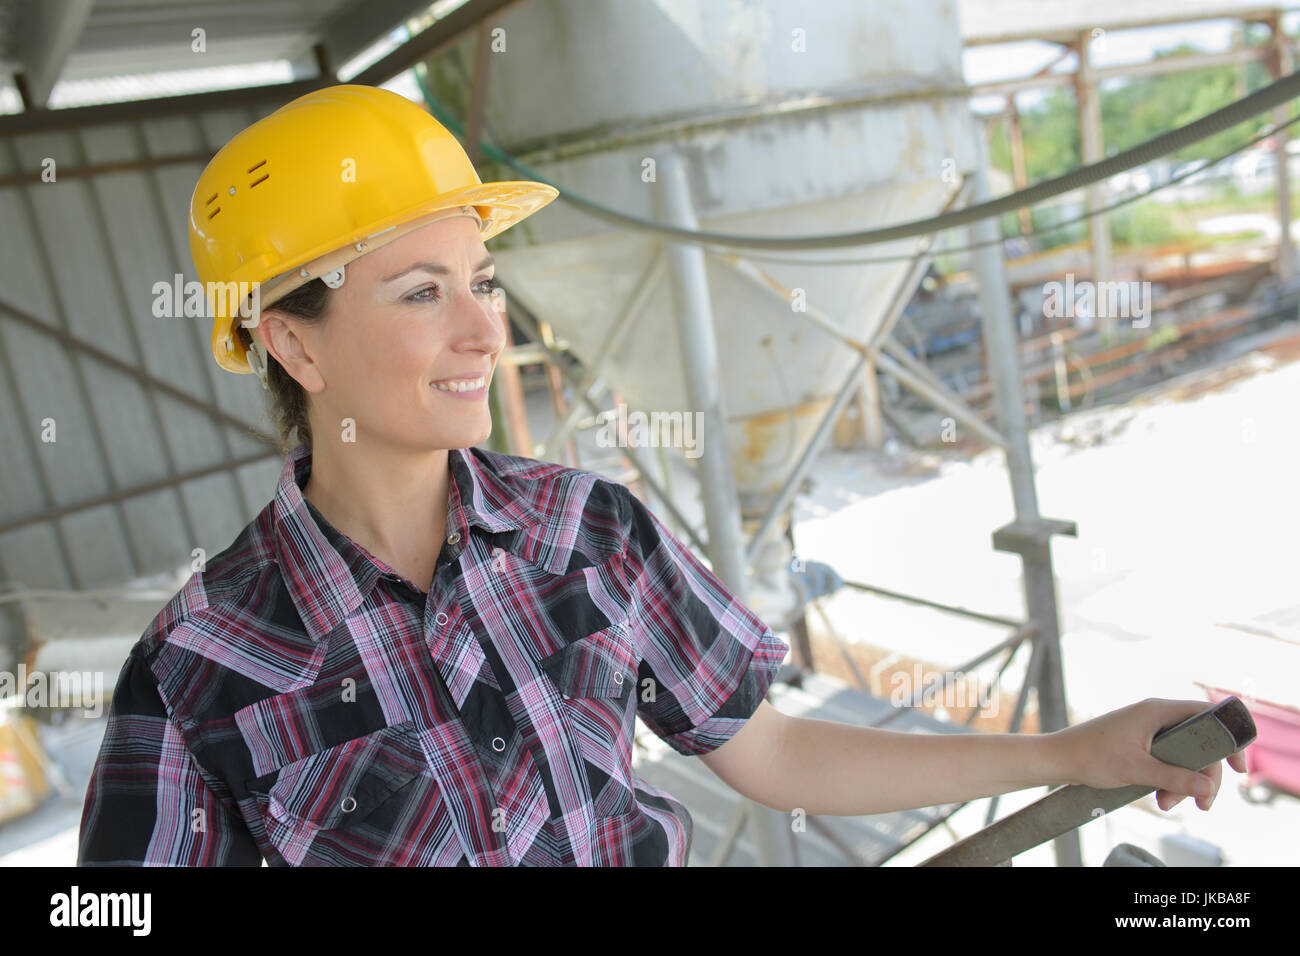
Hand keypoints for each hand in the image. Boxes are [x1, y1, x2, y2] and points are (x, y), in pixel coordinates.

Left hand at [1048, 698, 1248, 811]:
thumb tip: (1208, 787)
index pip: (1208, 716)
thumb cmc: (1091, 757)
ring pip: (1183, 754)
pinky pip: (1168, 759)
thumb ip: (1174, 778)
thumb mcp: (1136, 770)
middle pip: (1200, 742)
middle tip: (1203, 805)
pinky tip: (1160, 798)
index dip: (1228, 739)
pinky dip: (1169, 779)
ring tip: (1166, 804)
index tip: (1237, 767)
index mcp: (1157, 710)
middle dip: (1203, 775)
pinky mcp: (1141, 742)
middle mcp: (1156, 714)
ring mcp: (1148, 728)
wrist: (1058, 758)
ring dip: (1183, 782)